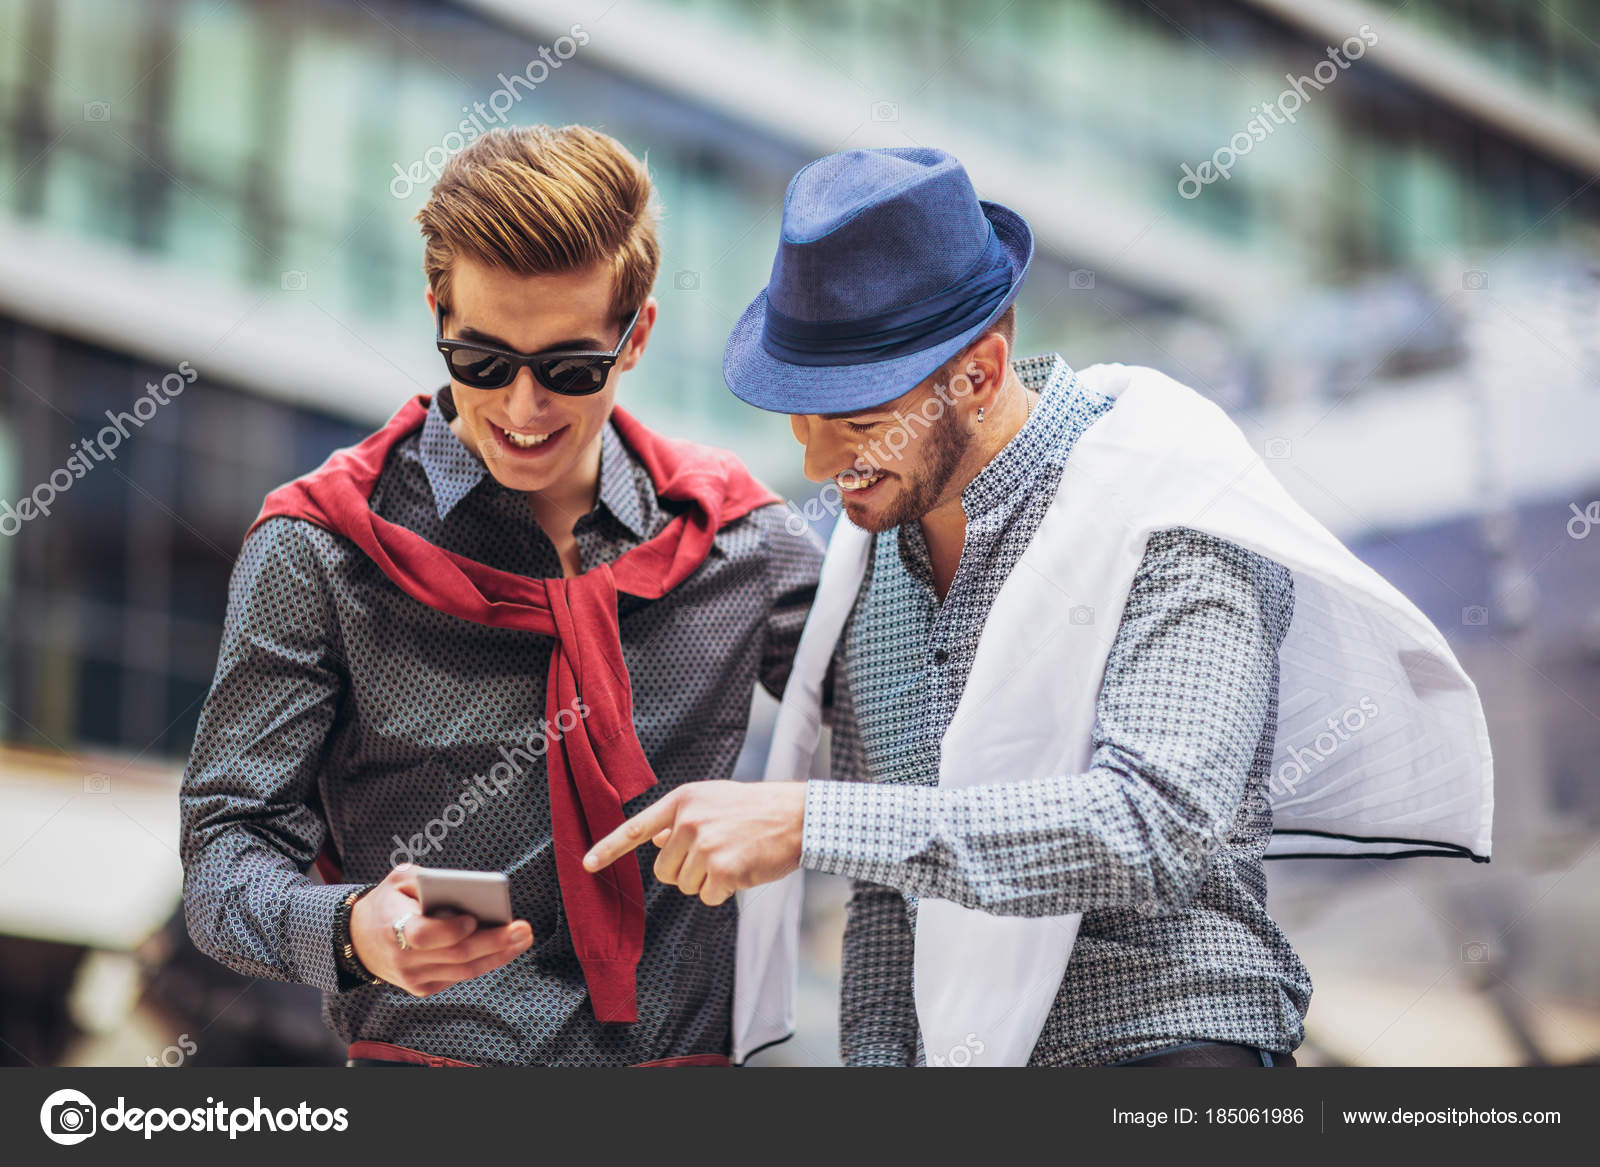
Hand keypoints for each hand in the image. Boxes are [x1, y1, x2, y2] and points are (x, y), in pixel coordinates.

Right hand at [350, 864, 532, 996]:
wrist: (359, 940)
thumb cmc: (387, 902)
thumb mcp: (398, 880)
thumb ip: (426, 879)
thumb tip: (462, 887)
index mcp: (394, 929)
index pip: (425, 936)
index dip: (451, 930)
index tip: (473, 918)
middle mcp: (404, 960)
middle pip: (456, 955)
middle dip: (494, 942)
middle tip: (522, 929)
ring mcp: (414, 978)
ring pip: (464, 971)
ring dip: (499, 955)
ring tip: (523, 938)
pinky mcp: (424, 987)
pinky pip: (461, 976)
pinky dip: (485, 962)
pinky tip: (505, 948)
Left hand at [583, 780, 806, 905]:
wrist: (797, 815)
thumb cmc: (756, 809)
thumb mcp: (713, 801)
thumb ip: (681, 819)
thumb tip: (653, 840)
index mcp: (683, 801)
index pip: (636, 828)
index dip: (609, 849)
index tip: (586, 865)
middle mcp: (689, 821)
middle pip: (663, 871)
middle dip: (685, 871)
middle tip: (717, 854)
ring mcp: (705, 845)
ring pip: (685, 886)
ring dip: (707, 881)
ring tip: (734, 856)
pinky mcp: (723, 868)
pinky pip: (708, 897)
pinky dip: (724, 891)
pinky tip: (743, 869)